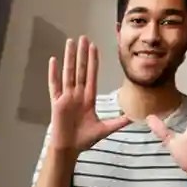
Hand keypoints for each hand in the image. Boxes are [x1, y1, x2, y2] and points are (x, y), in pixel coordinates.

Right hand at [48, 36, 131, 150]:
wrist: (69, 149)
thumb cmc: (84, 139)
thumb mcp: (105, 129)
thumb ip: (117, 122)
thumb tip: (133, 117)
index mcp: (88, 98)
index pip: (91, 75)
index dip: (93, 61)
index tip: (94, 47)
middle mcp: (77, 94)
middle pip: (80, 70)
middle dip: (82, 54)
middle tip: (83, 38)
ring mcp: (66, 97)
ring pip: (68, 73)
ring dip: (69, 58)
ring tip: (70, 43)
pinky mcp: (57, 103)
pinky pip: (54, 85)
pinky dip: (53, 73)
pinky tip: (53, 61)